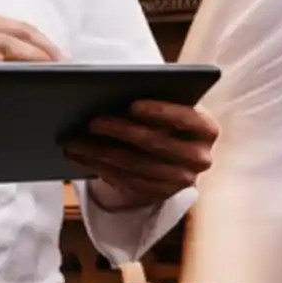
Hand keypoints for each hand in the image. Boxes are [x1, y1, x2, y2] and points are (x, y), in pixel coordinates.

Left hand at [65, 101, 217, 210]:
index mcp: (206, 128)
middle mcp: (200, 158)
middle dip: (120, 131)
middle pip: (155, 144)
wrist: (172, 148)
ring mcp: (181, 180)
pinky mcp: (160, 194)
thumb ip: (151, 94)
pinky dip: (100, 167)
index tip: (133, 104)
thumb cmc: (163, 114)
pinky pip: (126, 182)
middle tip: (92, 121)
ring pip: (135, 166)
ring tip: (74, 140)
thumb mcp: (166, 103)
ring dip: (100, 153)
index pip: (187, 118)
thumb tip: (113, 89)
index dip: (160, 111)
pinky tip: (81, 155)